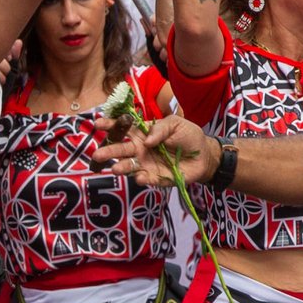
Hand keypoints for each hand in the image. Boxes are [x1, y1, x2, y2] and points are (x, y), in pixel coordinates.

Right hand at [88, 112, 215, 188]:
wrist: (205, 155)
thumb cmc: (189, 136)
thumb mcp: (176, 124)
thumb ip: (161, 129)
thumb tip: (147, 141)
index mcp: (143, 133)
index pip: (124, 129)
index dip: (110, 126)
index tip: (97, 124)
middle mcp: (141, 149)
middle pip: (121, 150)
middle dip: (109, 151)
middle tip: (98, 154)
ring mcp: (147, 164)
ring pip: (130, 166)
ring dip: (122, 167)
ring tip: (115, 169)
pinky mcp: (156, 178)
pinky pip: (146, 179)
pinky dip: (142, 179)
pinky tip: (140, 177)